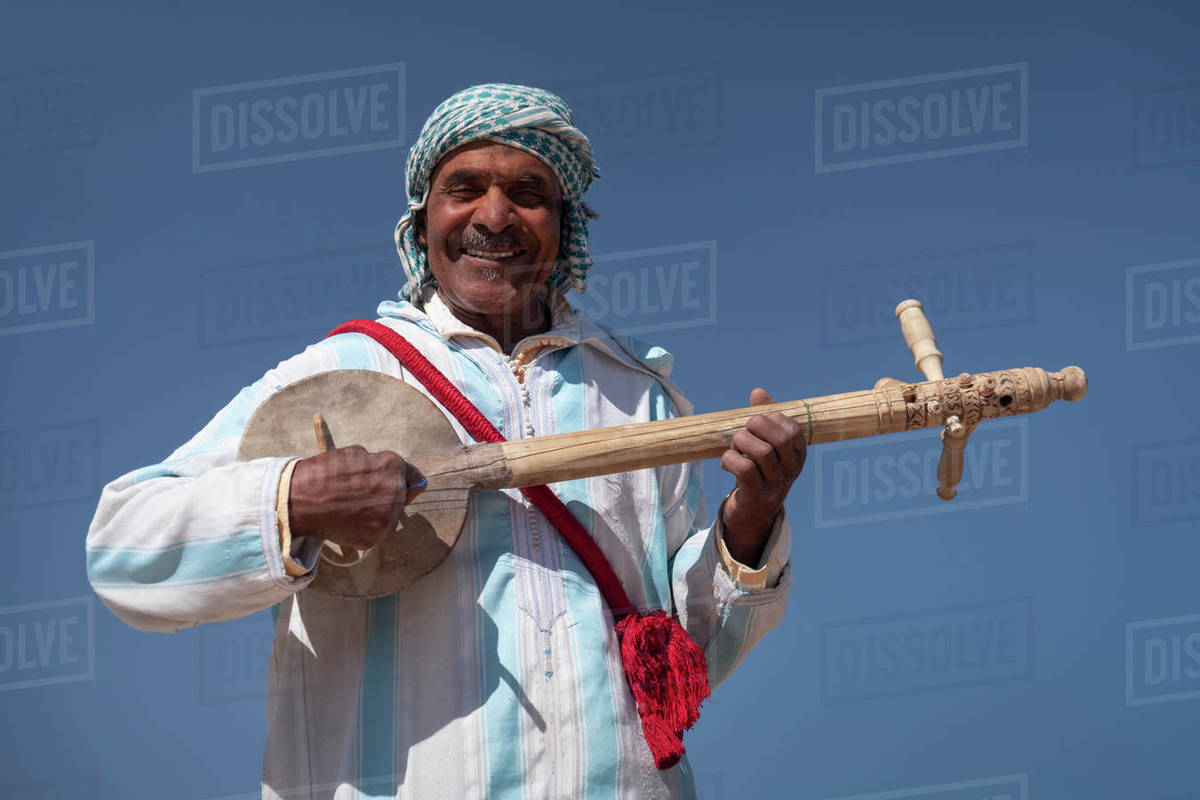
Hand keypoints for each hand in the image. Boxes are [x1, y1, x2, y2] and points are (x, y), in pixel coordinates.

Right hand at [288, 445, 422, 551]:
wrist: (300, 500)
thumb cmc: (323, 474)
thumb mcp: (355, 455)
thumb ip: (379, 464)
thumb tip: (397, 475)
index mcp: (393, 467)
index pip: (414, 477)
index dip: (402, 481)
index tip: (395, 487)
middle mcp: (396, 491)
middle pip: (400, 496)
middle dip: (384, 496)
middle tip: (359, 497)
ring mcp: (388, 515)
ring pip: (388, 515)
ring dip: (375, 513)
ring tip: (349, 508)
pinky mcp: (377, 536)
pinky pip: (376, 531)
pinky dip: (364, 528)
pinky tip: (347, 520)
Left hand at [719, 387, 806, 565]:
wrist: (753, 514)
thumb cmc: (758, 472)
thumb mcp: (765, 445)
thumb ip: (765, 418)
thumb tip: (758, 392)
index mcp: (798, 453)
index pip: (791, 427)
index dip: (770, 417)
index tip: (755, 423)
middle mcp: (792, 469)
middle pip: (779, 437)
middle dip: (755, 426)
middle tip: (743, 431)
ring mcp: (776, 484)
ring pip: (761, 452)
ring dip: (740, 443)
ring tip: (734, 448)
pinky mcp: (757, 495)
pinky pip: (745, 470)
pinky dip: (730, 460)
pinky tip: (727, 462)